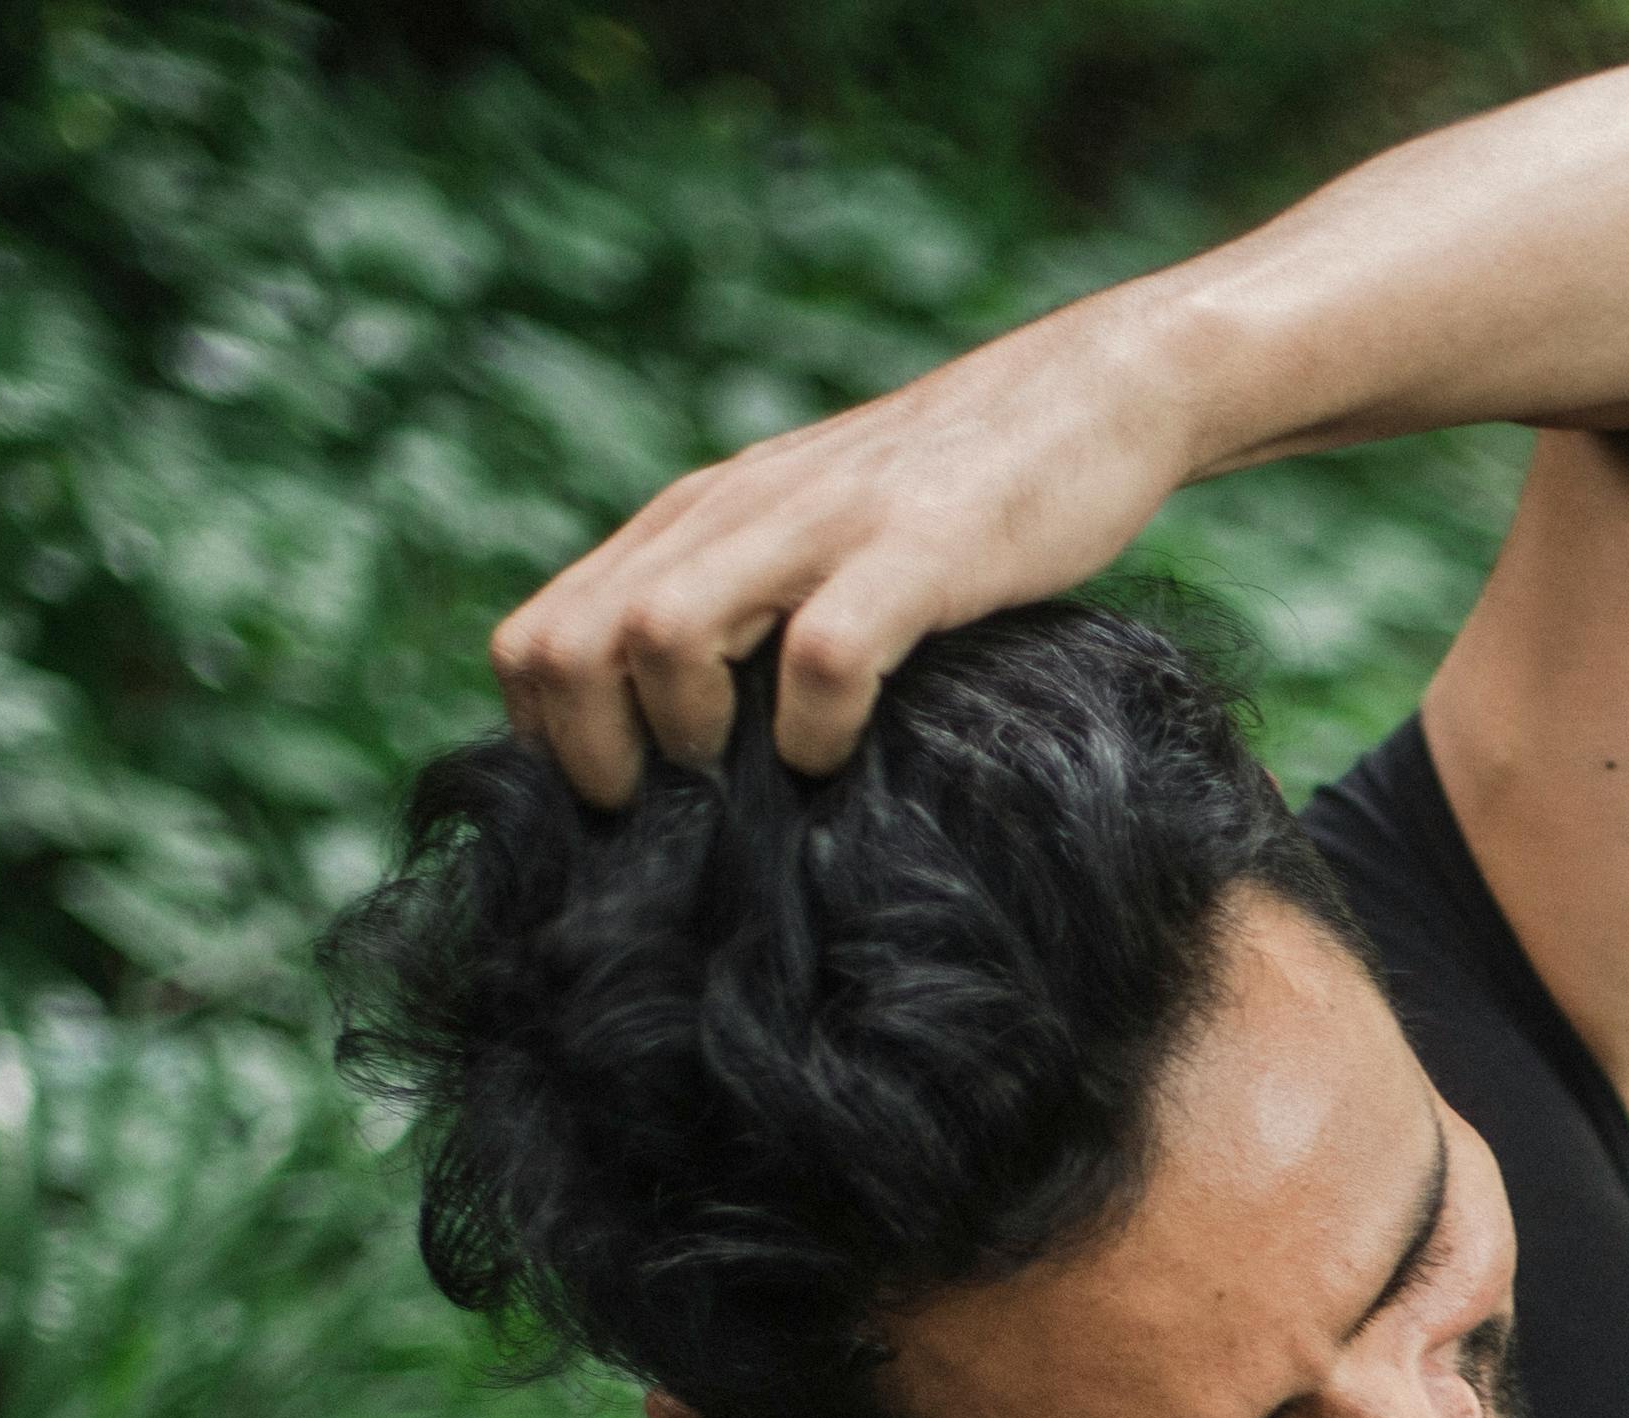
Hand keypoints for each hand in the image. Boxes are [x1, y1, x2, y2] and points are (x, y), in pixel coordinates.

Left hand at [488, 301, 1196, 804]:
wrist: (1088, 394)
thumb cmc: (957, 499)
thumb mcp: (813, 541)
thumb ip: (742, 607)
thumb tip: (685, 749)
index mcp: (693, 522)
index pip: (539, 634)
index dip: (549, 739)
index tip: (618, 801)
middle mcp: (729, 516)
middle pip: (569, 642)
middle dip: (591, 753)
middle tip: (664, 812)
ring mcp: (818, 529)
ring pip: (659, 634)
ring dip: (686, 732)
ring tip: (747, 778)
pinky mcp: (914, 551)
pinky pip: (820, 656)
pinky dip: (815, 728)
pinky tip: (844, 750)